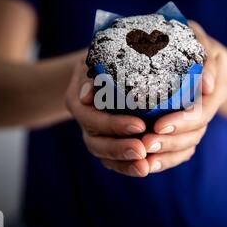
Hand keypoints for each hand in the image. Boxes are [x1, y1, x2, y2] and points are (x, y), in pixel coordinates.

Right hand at [65, 51, 150, 176]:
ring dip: (125, 164)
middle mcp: (85, 123)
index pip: (92, 119)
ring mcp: (95, 136)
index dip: (114, 125)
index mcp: (78, 102)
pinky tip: (148, 167)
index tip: (140, 125)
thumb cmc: (103, 59)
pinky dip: (128, 166)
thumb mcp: (94, 58)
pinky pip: (115, 162)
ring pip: (105, 157)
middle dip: (119, 149)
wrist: (100, 68)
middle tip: (142, 151)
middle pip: (96, 144)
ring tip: (146, 167)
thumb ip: (92, 74)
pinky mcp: (108, 143)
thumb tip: (87, 95)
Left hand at [141, 21, 226, 172]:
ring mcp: (195, 121)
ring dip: (166, 155)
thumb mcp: (198, 36)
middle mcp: (206, 108)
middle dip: (170, 142)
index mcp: (212, 89)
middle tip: (146, 144)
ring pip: (186, 147)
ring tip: (144, 159)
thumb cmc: (190, 39)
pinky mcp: (182, 129)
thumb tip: (207, 86)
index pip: (200, 112)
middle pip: (194, 135)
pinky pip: (179, 151)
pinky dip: (164, 160)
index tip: (159, 126)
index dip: (182, 121)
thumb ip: (204, 50)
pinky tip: (146, 165)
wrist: (190, 53)